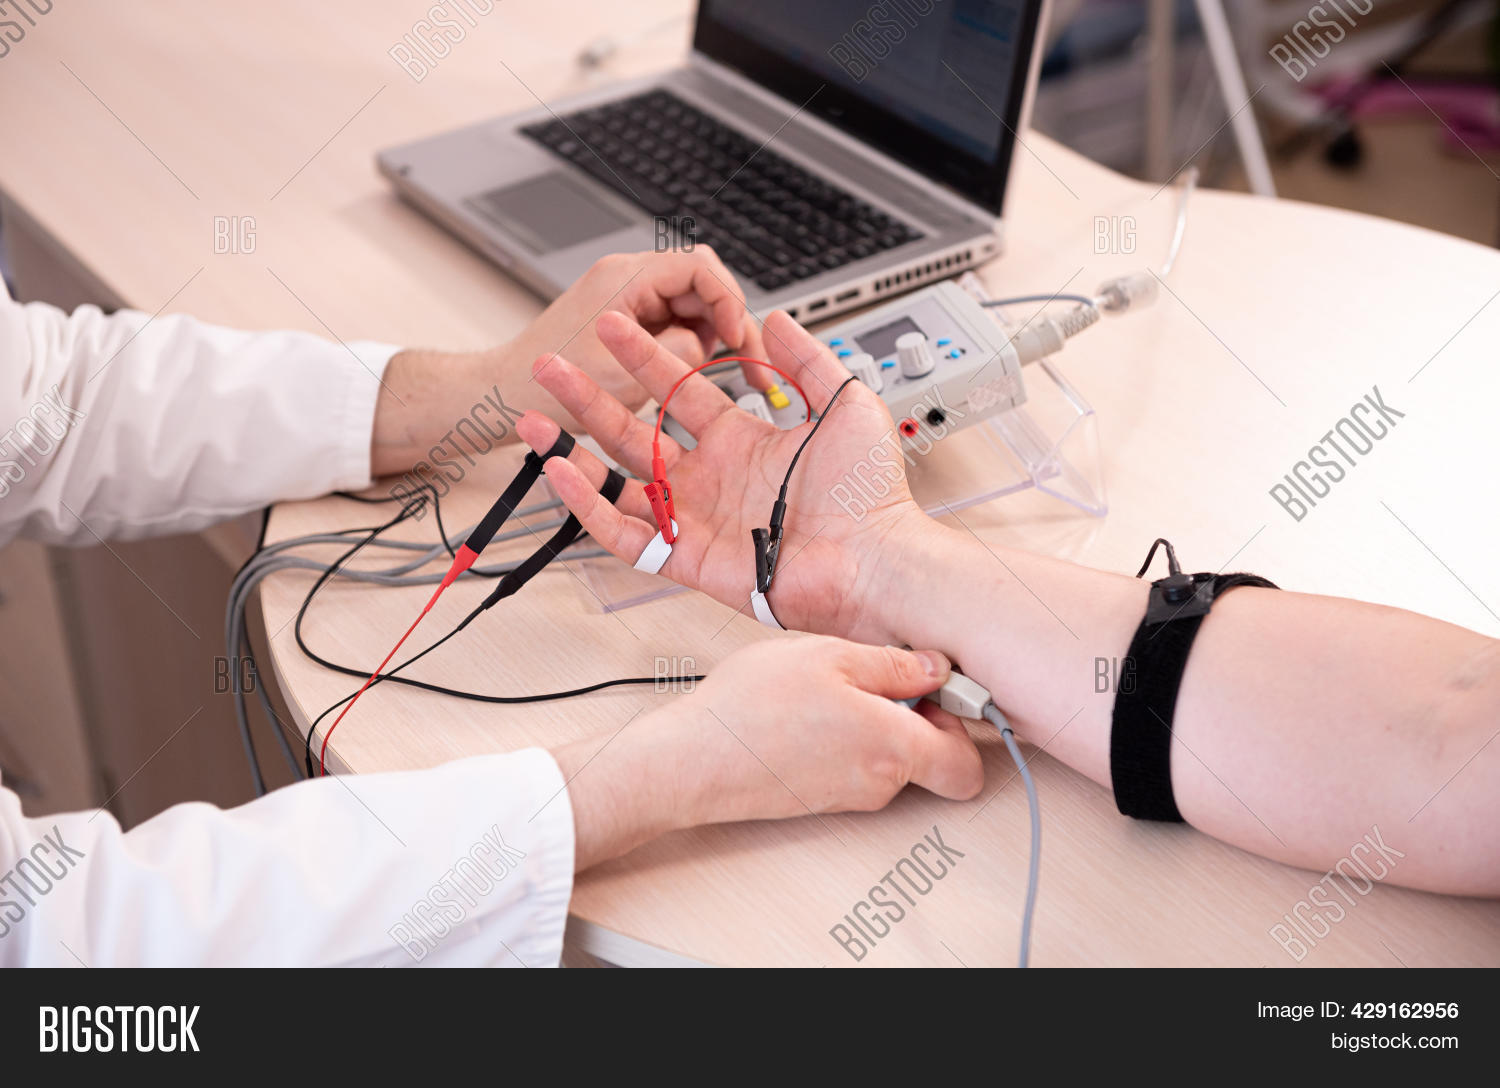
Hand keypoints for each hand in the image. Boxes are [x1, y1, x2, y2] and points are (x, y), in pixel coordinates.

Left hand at [370, 249, 762, 476]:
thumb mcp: (624, 379)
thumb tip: (713, 342)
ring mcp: (629, 301)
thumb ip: (678, 352)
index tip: (742, 339)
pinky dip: (695, 347)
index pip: (700, 266)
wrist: (502, 398)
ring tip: (724, 375)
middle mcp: (628, 281)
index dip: (730, 300)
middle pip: (704, 283)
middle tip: (753, 363)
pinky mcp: (629, 322)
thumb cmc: (544, 391)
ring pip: (696, 305)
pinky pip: (678, 324)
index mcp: (625, 279)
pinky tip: (698, 377)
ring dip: (716, 336)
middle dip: (732, 320)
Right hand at [515, 308, 932, 641]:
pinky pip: (625, 532)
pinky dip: (588, 505)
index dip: (645, 358)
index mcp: (744, 441)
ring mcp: (695, 518)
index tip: (614, 325)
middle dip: (591, 396)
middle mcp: (712, 478)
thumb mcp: (847, 404)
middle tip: (553, 362)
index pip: (680, 391)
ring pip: (618, 480)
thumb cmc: (872, 496)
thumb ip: (808, 360)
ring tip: (534, 415)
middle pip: (635, 430)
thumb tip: (775, 318)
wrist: (876, 560)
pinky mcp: (686, 558)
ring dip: (573, 448)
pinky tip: (561, 471)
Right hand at [554, 637, 983, 869]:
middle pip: (930, 758)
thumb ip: (895, 665)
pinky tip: (806, 709)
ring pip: (890, 758)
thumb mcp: (831, 657)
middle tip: (875, 678)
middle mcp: (880, 784)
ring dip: (873, 722)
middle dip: (915, 718)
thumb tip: (936, 668)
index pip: (969, 767)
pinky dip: (843, 737)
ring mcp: (850, 797)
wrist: (692, 760)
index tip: (938, 690)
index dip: (962, 725)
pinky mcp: (820, 800)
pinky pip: (854, 765)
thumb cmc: (753, 706)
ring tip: (827, 687)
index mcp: (895, 749)